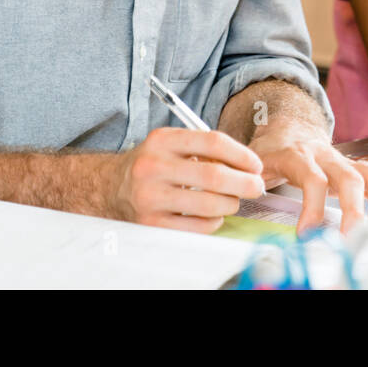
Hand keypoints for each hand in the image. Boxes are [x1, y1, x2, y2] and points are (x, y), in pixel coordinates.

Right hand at [110, 127, 264, 233]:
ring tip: (233, 201)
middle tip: (256, 186)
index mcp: (162, 140)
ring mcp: (151, 197)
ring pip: (209, 204)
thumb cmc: (153, 164)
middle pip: (214, 175)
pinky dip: (214, 221)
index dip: (241, 154)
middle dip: (244, 183)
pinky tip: (213, 214)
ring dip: (231, 203)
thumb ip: (203, 149)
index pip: (212, 141)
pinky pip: (197, 226)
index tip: (255, 165)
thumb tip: (246, 165)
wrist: (111, 187)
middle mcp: (153, 166)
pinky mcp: (151, 223)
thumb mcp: (170, 144)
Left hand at [247, 121, 367, 234]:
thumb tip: (249, 192)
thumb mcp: (254, 160)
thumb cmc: (272, 150)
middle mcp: (326, 156)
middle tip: (351, 239)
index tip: (306, 234)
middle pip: (349, 178)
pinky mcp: (356, 168)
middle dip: (354, 210)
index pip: (312, 178)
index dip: (312, 207)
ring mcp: (345, 161)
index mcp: (299, 154)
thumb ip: (250, 176)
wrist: (288, 126)